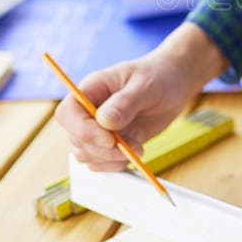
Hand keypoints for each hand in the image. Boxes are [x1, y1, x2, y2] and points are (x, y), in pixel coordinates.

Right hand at [53, 21, 227, 169]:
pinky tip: (134, 154)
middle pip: (76, 138)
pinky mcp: (109, 142)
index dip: (83, 130)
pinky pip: (100, 162)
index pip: (68, 112)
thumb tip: (104, 122)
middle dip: (102, 149)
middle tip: (134, 146)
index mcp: (92, 89)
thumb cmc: (159, 76)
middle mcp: (89, 110)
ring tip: (137, 148)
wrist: (173, 83)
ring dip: (109, 159)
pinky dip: (114, 165)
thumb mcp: (146, 85)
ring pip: (85, 154)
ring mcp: (97, 128)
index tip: (110, 139)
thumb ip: (125, 102)